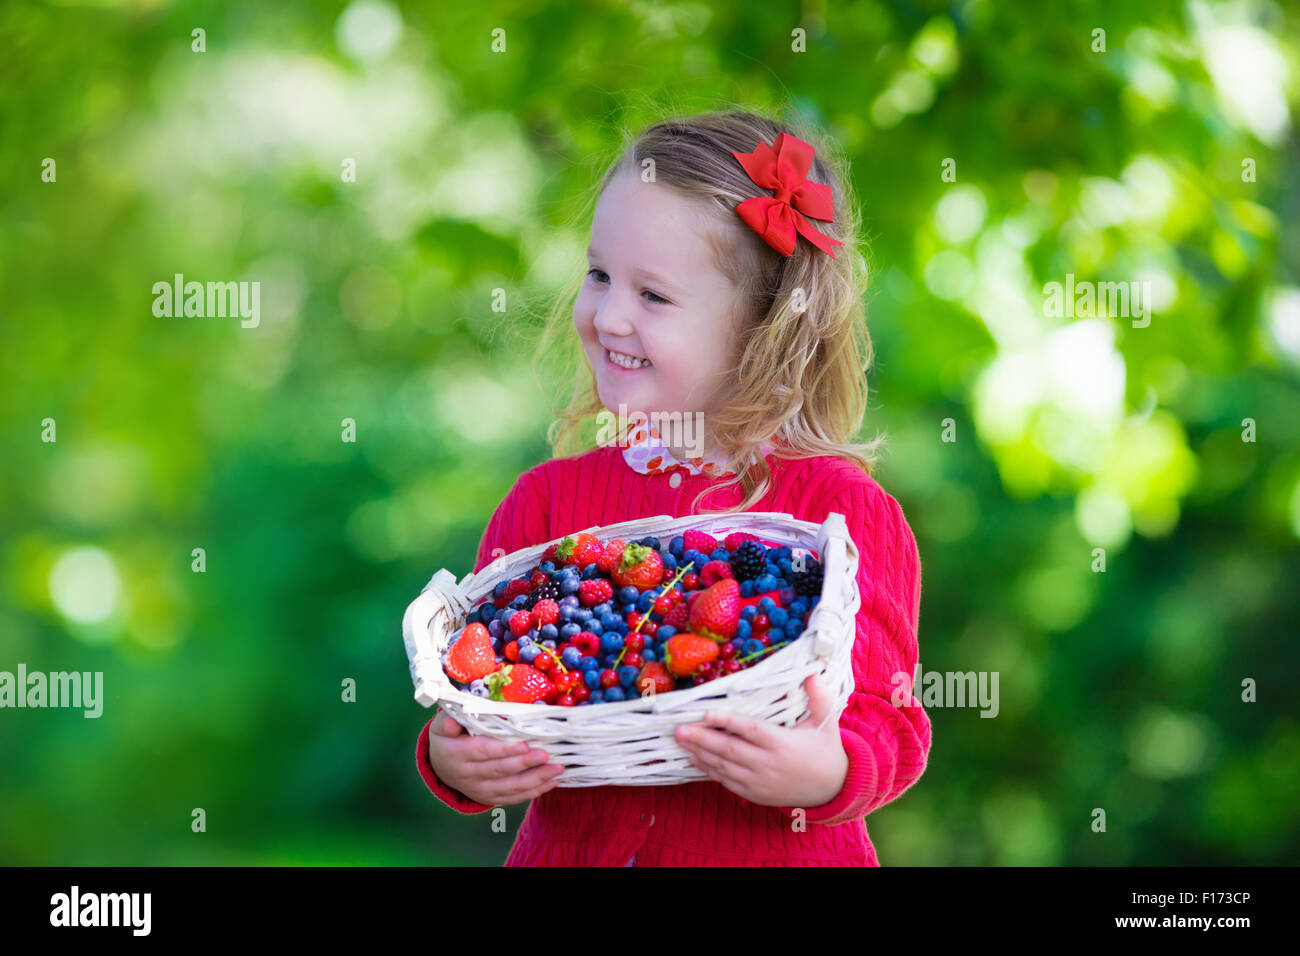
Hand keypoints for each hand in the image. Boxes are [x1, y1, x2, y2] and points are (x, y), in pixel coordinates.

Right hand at [426, 708, 563, 805]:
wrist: (441, 767)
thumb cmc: (448, 738)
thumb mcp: (441, 726)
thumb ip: (447, 720)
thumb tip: (451, 719)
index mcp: (457, 754)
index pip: (483, 752)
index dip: (504, 750)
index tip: (525, 744)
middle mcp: (468, 776)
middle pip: (500, 770)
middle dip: (525, 763)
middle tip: (546, 755)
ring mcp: (479, 790)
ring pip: (510, 787)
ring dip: (536, 779)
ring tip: (557, 769)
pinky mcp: (490, 798)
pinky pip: (514, 798)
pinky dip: (534, 791)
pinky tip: (552, 782)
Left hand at [674, 673, 847, 807]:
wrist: (830, 791)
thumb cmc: (825, 751)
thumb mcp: (826, 724)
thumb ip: (820, 699)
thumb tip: (812, 674)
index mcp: (783, 745)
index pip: (751, 731)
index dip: (728, 721)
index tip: (707, 713)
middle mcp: (768, 765)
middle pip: (730, 750)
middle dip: (702, 739)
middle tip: (679, 729)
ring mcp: (759, 782)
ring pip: (723, 767)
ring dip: (700, 753)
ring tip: (680, 741)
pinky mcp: (754, 794)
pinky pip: (726, 781)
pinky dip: (708, 770)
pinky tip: (694, 758)